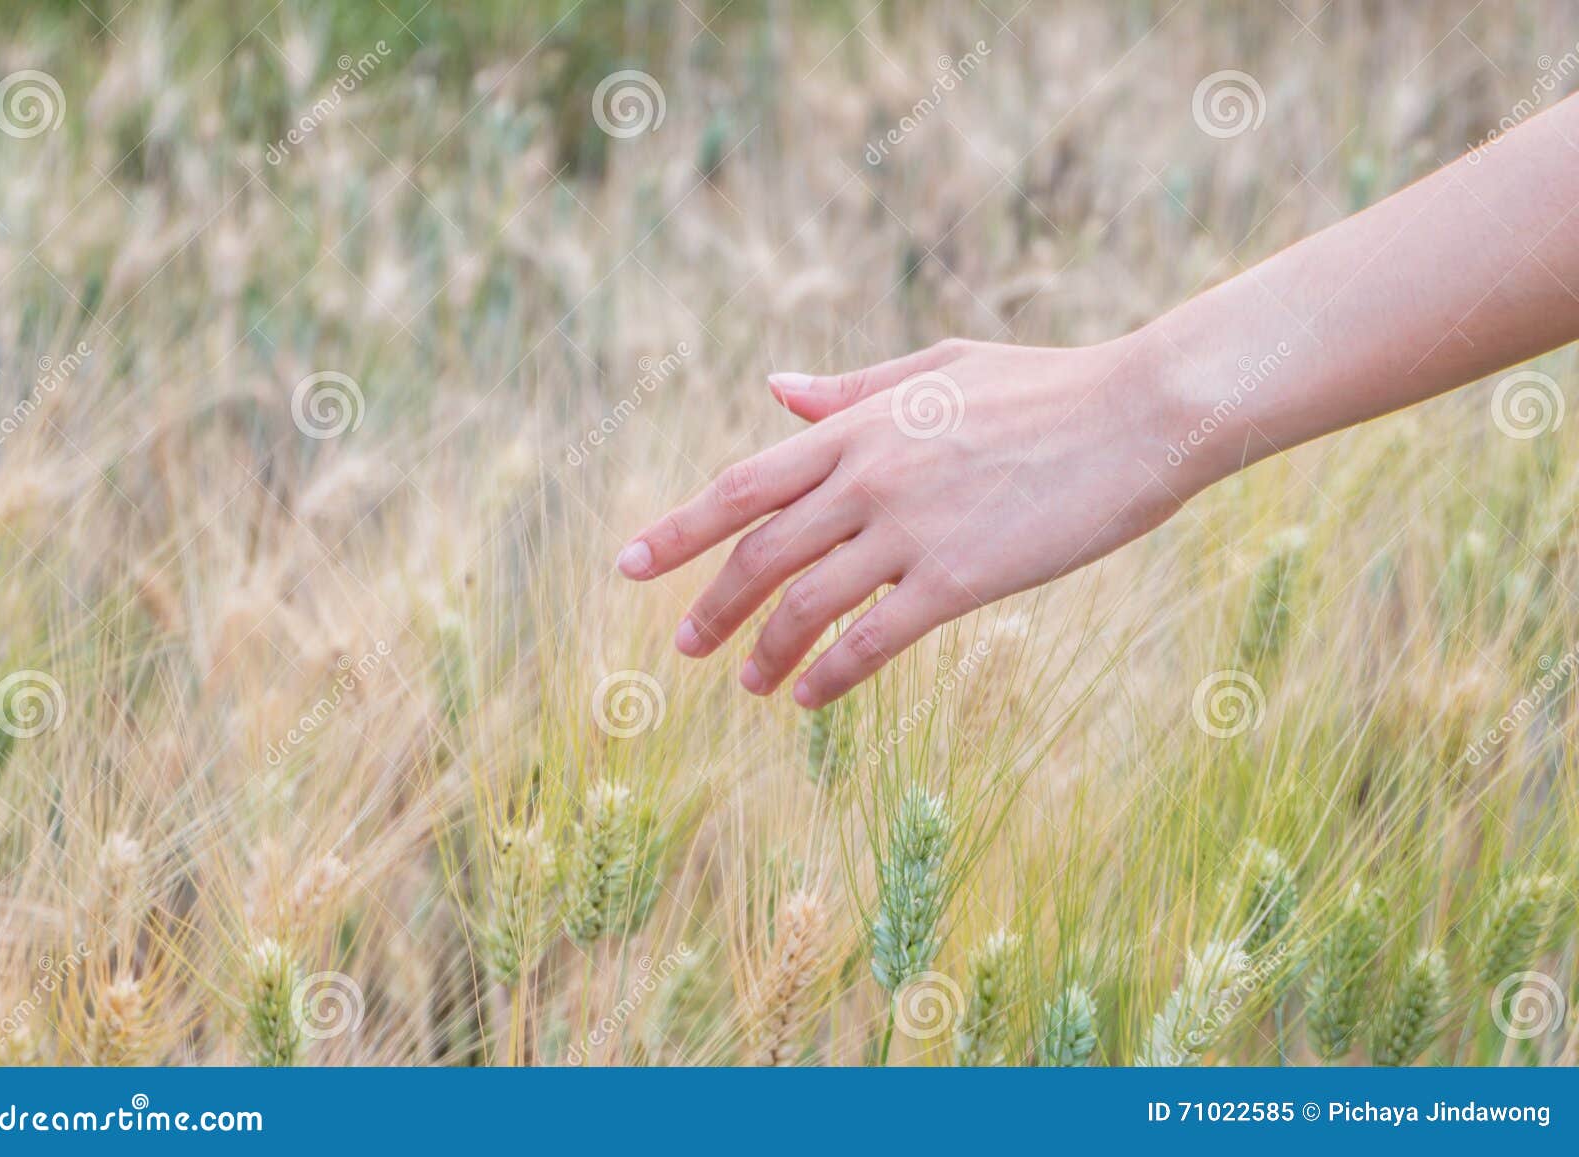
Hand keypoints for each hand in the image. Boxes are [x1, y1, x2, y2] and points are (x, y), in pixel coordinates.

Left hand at [616, 335, 1204, 707]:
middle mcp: (868, 477)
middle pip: (761, 553)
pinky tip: (810, 699)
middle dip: (711, 605)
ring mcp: (910, 529)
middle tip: (684, 648)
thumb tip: (776, 389)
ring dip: (767, 651)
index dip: (679, 529)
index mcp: (859, 426)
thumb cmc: (1043, 386)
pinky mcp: (959, 578)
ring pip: (807, 604)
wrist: (1138, 414)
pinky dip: (832, 675)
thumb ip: (850, 389)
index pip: (743, 485)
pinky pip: (874, 640)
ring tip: (747, 684)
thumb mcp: (938, 368)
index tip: (627, 564)